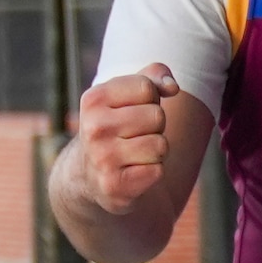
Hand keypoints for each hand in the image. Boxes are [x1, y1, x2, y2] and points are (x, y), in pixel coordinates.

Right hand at [64, 63, 183, 214]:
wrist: (88, 175)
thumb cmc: (117, 125)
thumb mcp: (127, 93)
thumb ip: (153, 76)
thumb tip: (172, 86)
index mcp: (93, 99)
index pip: (147, 87)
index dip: (150, 99)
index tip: (133, 110)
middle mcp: (93, 128)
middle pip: (157, 116)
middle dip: (155, 127)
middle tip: (133, 136)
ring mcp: (102, 158)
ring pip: (160, 145)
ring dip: (155, 151)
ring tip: (134, 154)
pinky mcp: (114, 186)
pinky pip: (157, 171)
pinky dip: (152, 172)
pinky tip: (132, 172)